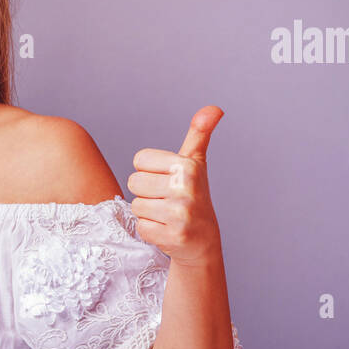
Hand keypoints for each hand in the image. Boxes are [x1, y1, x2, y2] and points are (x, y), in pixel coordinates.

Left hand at [126, 106, 223, 266]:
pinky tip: (167, 230)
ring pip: (136, 205)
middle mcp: (185, 188)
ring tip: (167, 215)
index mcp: (187, 165)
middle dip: (147, 193)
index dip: (150, 171)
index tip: (168, 180)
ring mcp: (180, 214)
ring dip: (147, 213)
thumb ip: (199, 134)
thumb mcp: (195, 163)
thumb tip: (214, 108)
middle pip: (134, 182)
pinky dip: (150, 231)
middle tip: (167, 200)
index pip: (139, 160)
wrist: (203, 241)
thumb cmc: (193, 196)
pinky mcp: (173, 236)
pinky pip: (140, 227)